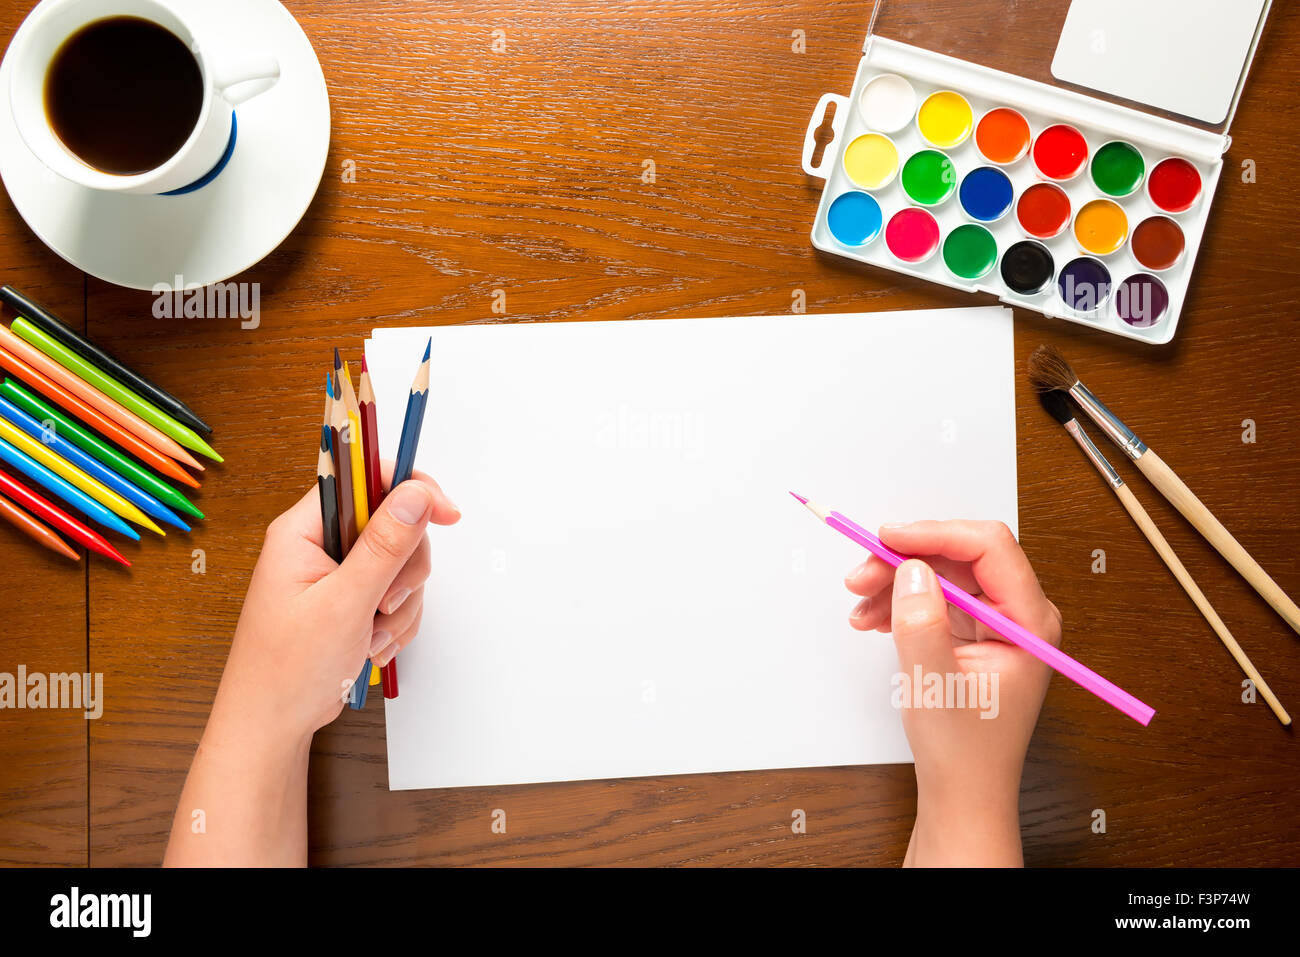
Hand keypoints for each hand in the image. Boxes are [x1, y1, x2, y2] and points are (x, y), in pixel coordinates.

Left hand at [165, 465, 458, 865]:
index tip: (444, 511)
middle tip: (385, 602)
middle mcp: (320, 545)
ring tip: (370, 635)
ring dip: (399, 605)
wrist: (272, 724)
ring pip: (401, 565)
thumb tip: (415, 494)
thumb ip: (384, 545)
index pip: (365, 479)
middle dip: (404, 570)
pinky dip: (394, 622)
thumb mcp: (343, 603)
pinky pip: (397, 595)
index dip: (409, 488)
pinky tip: (370, 645)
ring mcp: (337, 574)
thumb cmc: (286, 670)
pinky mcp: (351, 599)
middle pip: (394, 525)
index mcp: (304, 531)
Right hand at [844, 520, 1061, 865]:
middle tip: (860, 574)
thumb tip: (910, 567)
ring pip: (942, 574)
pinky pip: (936, 597)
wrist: (963, 792)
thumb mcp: (933, 681)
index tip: (887, 538)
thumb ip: (921, 619)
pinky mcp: (974, 633)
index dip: (934, 534)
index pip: (988, 548)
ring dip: (896, 581)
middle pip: (960, 557)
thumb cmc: (963, 749)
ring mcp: (997, 623)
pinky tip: (873, 617)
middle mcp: (1020, 615)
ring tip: (859, 606)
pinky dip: (901, 601)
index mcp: (1030, 622)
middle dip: (906, 559)